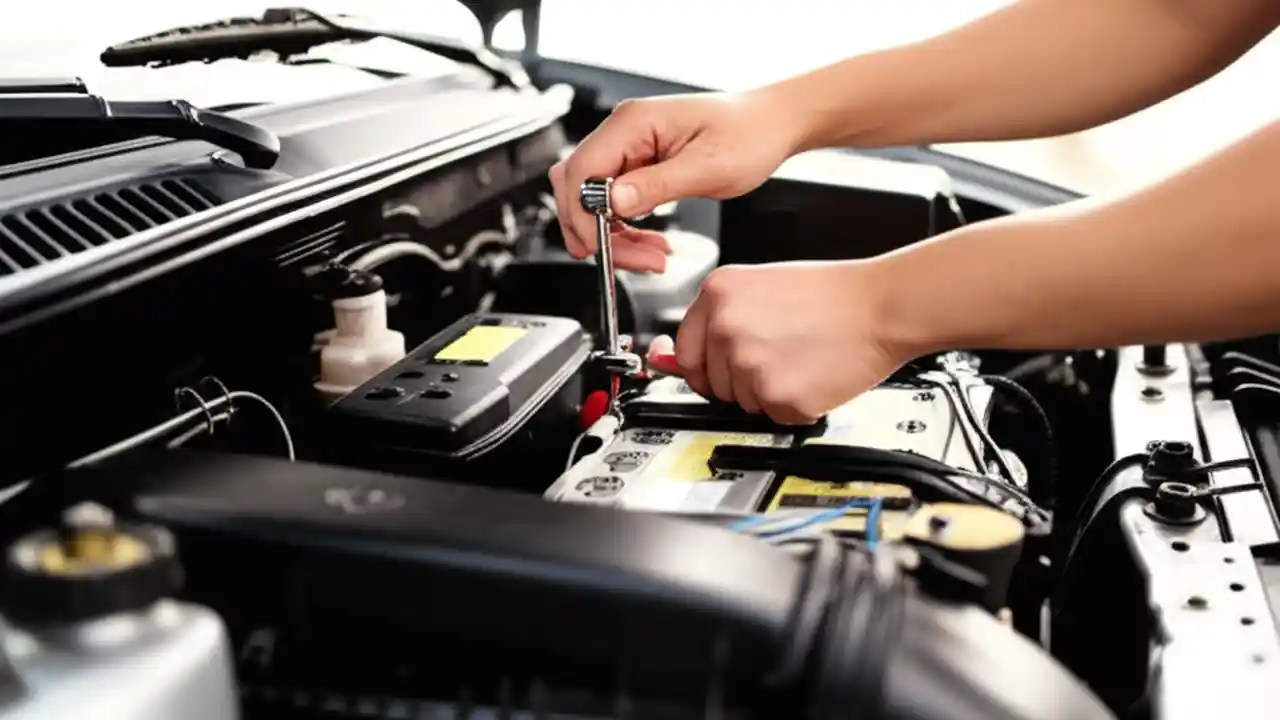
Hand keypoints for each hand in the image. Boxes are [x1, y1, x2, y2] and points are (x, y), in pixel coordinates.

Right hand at [548, 90, 801, 271]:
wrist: (771, 126)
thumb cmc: (749, 134)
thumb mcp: (708, 167)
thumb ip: (656, 185)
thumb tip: (613, 202)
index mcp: (634, 122)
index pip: (581, 170)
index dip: (581, 214)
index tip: (598, 248)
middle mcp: (624, 131)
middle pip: (577, 187)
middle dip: (596, 231)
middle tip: (632, 259)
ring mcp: (628, 148)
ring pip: (592, 200)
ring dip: (612, 235)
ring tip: (650, 257)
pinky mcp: (637, 165)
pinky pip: (613, 203)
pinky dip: (624, 230)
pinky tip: (649, 244)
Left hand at [671, 261, 907, 424]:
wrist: (881, 306)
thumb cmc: (831, 296)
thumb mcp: (759, 290)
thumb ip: (713, 323)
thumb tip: (664, 359)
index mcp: (717, 293)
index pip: (684, 352)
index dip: (707, 366)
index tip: (723, 367)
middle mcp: (726, 328)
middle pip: (713, 382)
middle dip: (742, 379)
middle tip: (782, 353)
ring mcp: (749, 365)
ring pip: (742, 402)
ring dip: (768, 391)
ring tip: (801, 357)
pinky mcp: (777, 396)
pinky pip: (772, 416)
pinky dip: (794, 406)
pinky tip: (813, 374)